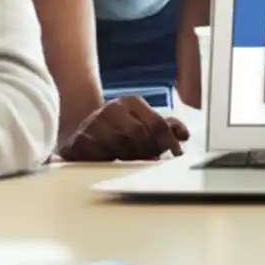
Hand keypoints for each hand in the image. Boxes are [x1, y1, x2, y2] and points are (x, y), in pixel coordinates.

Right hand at [59, 96, 189, 161]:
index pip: (157, 122)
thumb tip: (184, 134)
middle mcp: (111, 109)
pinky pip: (103, 157)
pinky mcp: (80, 142)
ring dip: (132, 158)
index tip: (177, 153)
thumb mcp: (142, 122)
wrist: (80, 130)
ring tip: (133, 159)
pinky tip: (114, 160)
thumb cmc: (119, 128)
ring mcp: (93, 124)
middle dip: (150, 150)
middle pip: (140, 135)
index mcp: (131, 102)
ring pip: (122, 147)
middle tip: (153, 158)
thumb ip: (165, 127)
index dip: (170, 140)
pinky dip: (112, 162)